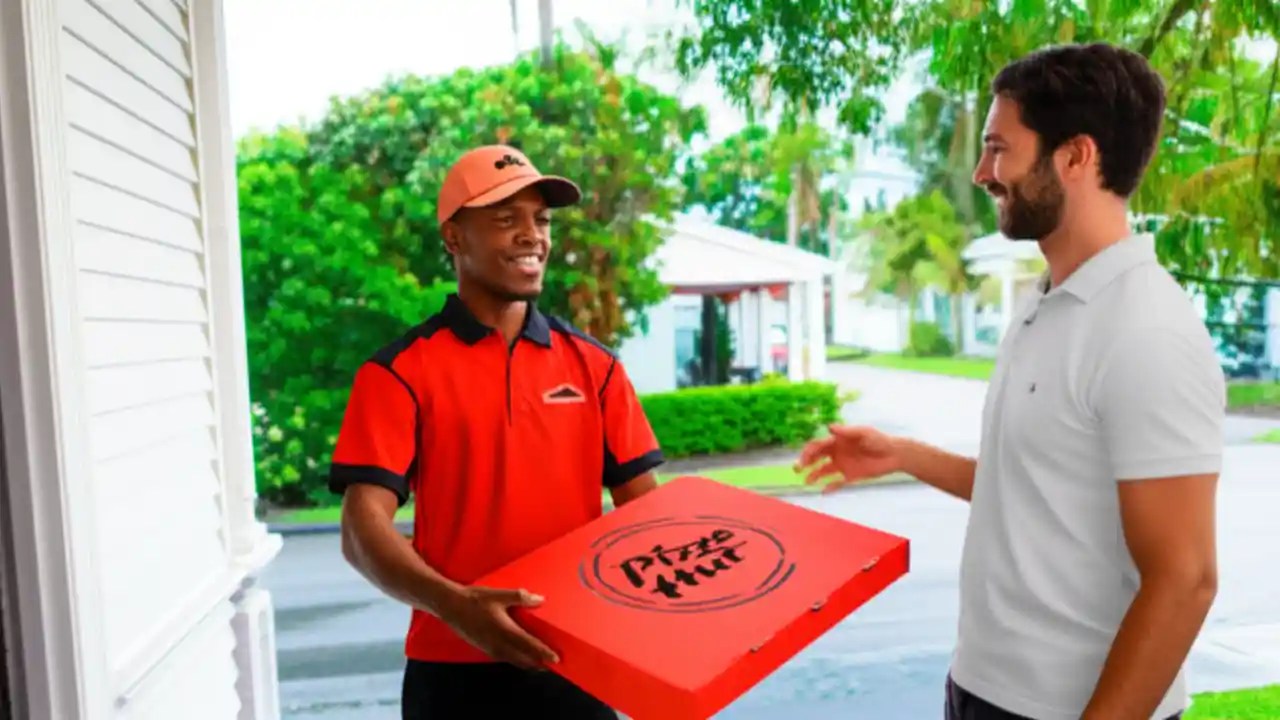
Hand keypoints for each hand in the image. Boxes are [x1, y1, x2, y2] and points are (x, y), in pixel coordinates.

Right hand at [438, 586, 559, 668]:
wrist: (450, 607)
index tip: (557, 659)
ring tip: (540, 664)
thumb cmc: (475, 600)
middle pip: (523, 659)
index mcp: (505, 631)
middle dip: (538, 663)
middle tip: (553, 665)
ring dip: (527, 664)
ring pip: (514, 661)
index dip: (544, 653)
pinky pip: (505, 659)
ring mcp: (491, 649)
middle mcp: (499, 644)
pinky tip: (520, 657)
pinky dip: (516, 660)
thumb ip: (521, 597)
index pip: (529, 646)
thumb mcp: (499, 595)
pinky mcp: (485, 649)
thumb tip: (540, 599)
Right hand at [795, 424, 902, 492]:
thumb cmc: (879, 440)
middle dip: (805, 462)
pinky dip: (830, 487)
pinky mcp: (851, 476)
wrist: (895, 454)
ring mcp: (843, 465)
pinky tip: (823, 492)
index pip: (817, 445)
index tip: (803, 460)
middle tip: (797, 469)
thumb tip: (829, 426)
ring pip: (823, 471)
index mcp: (837, 440)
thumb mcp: (863, 433)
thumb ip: (846, 431)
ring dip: (813, 475)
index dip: (808, 452)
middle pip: (816, 457)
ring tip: (807, 482)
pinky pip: (837, 483)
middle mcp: (837, 452)